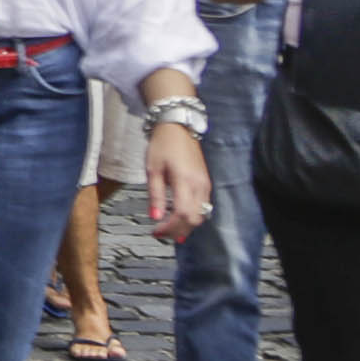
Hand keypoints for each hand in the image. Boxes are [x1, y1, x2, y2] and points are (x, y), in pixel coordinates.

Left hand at [142, 120, 212, 241]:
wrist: (178, 127)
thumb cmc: (162, 145)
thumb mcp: (152, 169)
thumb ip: (155, 195)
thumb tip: (154, 218)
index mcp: (185, 181)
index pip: (182, 214)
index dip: (170, 228)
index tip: (156, 232)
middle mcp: (199, 185)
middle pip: (194, 219)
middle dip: (178, 231)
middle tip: (161, 233)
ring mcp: (205, 184)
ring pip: (201, 215)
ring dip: (186, 226)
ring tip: (169, 229)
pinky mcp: (206, 183)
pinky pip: (204, 207)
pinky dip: (192, 216)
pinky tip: (180, 218)